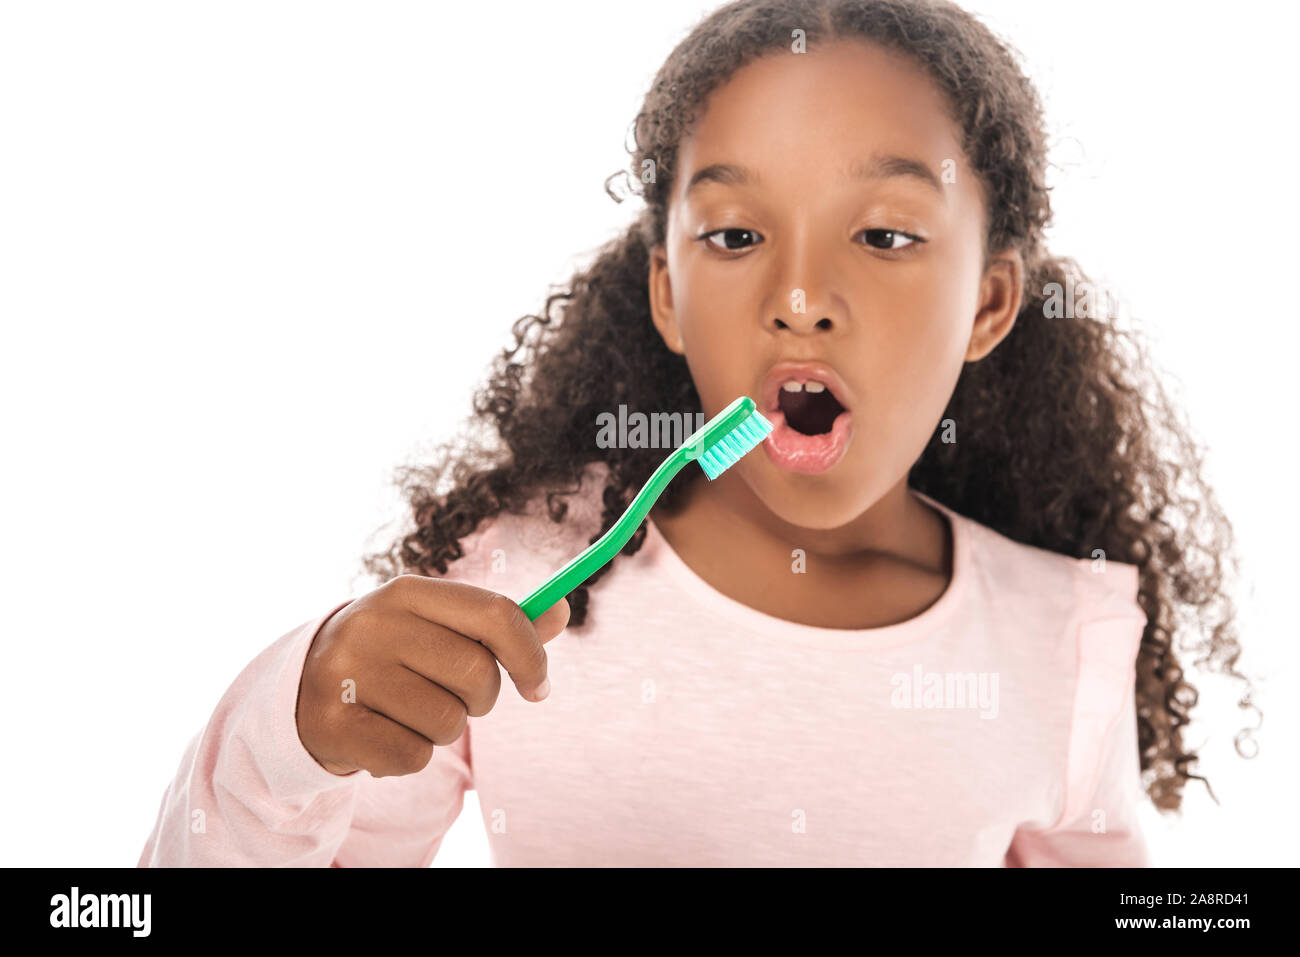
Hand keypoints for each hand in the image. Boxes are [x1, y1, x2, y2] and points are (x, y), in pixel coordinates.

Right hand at [295, 575, 568, 776]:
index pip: (495, 613)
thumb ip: (502, 624)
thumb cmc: (396, 658)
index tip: (538, 686)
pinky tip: (384, 735)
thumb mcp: (440, 629)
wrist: (304, 691)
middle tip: (452, 697)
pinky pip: (412, 757)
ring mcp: (347, 672)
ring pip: (448, 722)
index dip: (530, 655)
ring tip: (409, 714)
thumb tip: (562, 610)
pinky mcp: (332, 723)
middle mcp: (374, 623)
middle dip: (480, 699)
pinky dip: (411, 756)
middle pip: (478, 674)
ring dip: (442, 730)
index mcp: (408, 591)